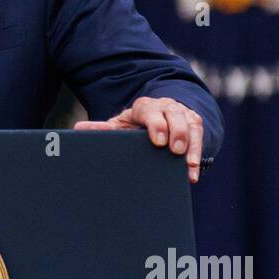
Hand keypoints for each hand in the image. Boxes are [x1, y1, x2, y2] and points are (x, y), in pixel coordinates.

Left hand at [74, 96, 204, 183]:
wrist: (155, 119)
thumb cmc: (132, 127)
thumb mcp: (118, 127)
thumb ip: (102, 129)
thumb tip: (78, 129)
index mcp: (143, 108)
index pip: (150, 110)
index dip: (155, 124)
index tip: (157, 141)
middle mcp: (164, 107)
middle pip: (174, 114)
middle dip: (176, 132)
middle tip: (174, 151)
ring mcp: (181, 113)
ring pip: (190, 123)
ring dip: (191, 145)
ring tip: (188, 166)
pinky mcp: (193, 123)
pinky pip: (200, 134)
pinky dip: (197, 152)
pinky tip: (192, 171)